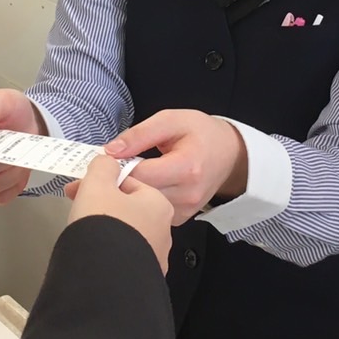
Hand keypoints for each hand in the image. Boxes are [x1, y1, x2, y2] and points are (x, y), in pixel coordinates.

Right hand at [64, 157, 173, 274]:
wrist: (102, 278)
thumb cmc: (104, 227)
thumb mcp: (98, 184)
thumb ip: (103, 166)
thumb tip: (107, 162)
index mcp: (159, 204)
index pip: (129, 183)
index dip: (101, 181)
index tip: (81, 186)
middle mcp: (163, 231)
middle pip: (126, 207)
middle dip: (101, 204)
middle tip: (77, 205)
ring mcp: (154, 257)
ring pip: (124, 232)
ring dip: (104, 227)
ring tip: (82, 231)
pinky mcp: (141, 277)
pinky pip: (122, 255)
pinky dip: (108, 249)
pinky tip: (94, 251)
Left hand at [106, 109, 245, 223]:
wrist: (229, 153)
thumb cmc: (201, 133)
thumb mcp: (170, 120)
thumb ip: (140, 134)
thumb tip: (111, 150)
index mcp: (186, 167)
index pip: (140, 176)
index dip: (118, 167)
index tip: (109, 160)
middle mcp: (188, 194)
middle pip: (139, 195)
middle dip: (120, 182)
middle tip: (113, 169)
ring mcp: (186, 209)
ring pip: (143, 208)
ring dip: (129, 194)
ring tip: (129, 177)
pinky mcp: (182, 218)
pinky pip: (152, 215)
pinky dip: (142, 202)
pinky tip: (142, 188)